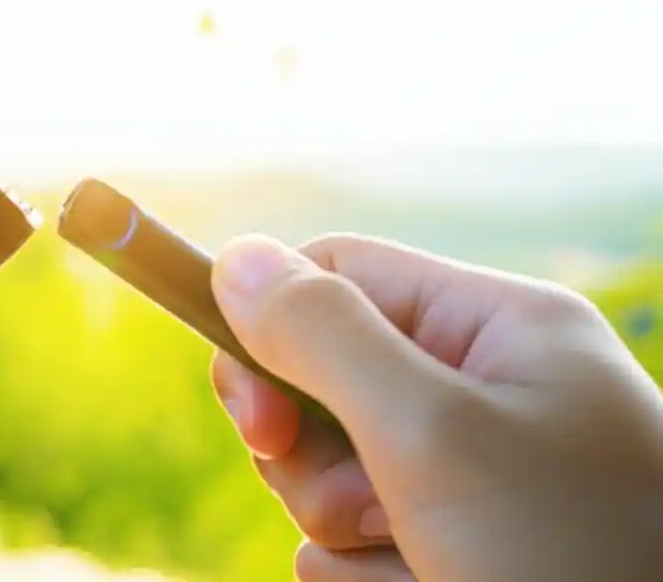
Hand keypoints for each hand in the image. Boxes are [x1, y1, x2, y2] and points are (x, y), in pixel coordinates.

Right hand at [209, 234, 662, 581]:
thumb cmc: (574, 555)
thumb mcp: (434, 433)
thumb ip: (325, 338)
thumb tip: (236, 261)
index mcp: (493, 327)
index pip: (336, 276)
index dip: (273, 334)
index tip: (258, 421)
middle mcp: (480, 391)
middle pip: (319, 385)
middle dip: (320, 460)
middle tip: (373, 508)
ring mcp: (466, 475)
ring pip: (326, 478)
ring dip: (348, 533)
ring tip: (429, 562)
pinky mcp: (451, 544)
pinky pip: (350, 546)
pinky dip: (371, 577)